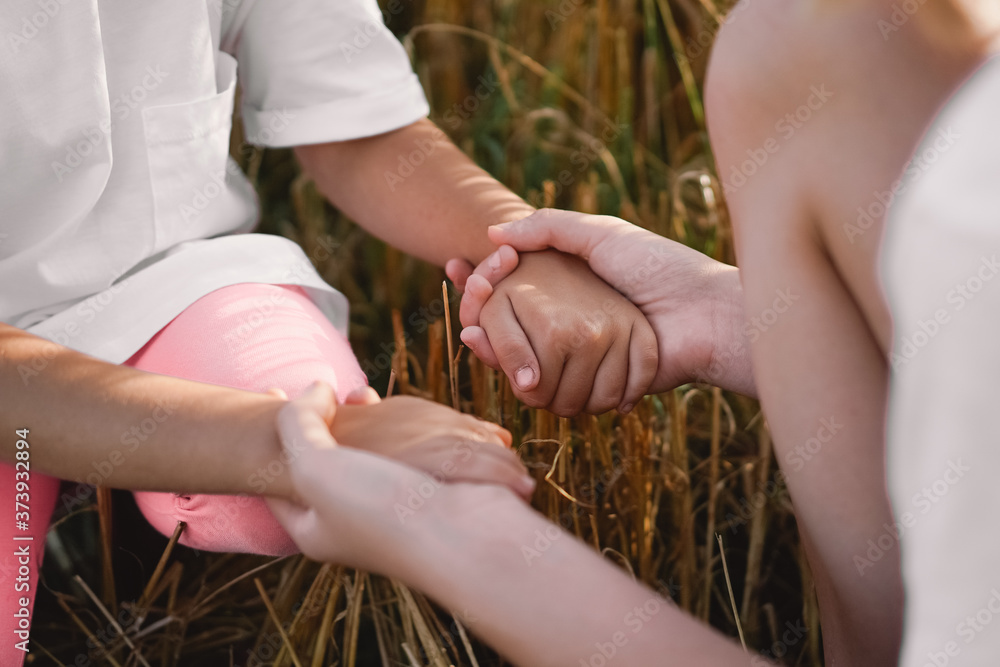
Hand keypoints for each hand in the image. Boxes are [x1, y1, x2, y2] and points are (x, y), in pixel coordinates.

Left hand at [266, 383, 522, 575]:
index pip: (276, 479)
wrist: (468, 533)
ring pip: (366, 447)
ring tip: (362, 393)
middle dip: (322, 419)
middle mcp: (351, 514)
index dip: (266, 434)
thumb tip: (318, 390)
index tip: (271, 387)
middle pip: (325, 458)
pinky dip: (402, 420)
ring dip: (363, 416)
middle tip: (324, 388)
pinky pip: (405, 444)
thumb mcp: (314, 467)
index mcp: (314, 525)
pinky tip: (400, 405)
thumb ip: (298, 423)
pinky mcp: (427, 481)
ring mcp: (391, 498)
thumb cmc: (382, 511)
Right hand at [447, 209, 755, 396]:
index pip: (513, 285)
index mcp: (572, 288)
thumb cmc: (658, 268)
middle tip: (458, 297)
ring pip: (519, 356)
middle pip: (509, 323)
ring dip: (489, 343)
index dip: (482, 279)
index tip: (454, 266)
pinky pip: (542, 384)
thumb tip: (494, 233)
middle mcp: (571, 323)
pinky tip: (490, 352)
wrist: (702, 316)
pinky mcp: (588, 386)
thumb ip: (549, 228)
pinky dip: (513, 369)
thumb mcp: (600, 234)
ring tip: (469, 326)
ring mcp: (579, 357)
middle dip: (477, 311)